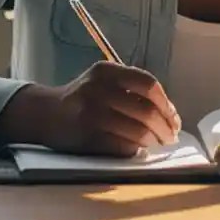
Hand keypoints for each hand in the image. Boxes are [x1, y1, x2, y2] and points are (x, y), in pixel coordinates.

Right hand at [0, 62, 181, 156]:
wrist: (46, 113)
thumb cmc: (83, 99)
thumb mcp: (102, 82)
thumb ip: (131, 90)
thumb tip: (168, 114)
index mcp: (107, 71)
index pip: (148, 84)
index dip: (167, 104)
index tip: (174, 119)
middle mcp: (98, 88)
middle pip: (146, 111)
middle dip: (164, 128)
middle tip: (170, 137)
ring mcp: (91, 112)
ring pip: (137, 130)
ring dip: (152, 141)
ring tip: (156, 143)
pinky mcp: (86, 135)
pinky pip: (121, 145)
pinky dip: (134, 149)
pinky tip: (136, 149)